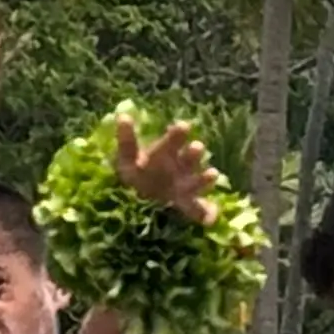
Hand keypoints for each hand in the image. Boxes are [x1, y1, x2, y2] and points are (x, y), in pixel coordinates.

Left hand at [110, 110, 221, 224]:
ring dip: (204, 178)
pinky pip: (198, 209)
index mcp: (165, 152)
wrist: (140, 203)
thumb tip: (121, 115)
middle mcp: (179, 166)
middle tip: (197, 147)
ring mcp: (185, 185)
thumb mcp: (124, 159)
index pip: (172, 142)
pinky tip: (210, 218)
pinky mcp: (187, 205)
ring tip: (211, 175)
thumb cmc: (134, 175)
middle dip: (194, 156)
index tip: (185, 125)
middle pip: (189, 160)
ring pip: (196, 180)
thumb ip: (125, 139)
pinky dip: (205, 214)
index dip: (178, 136)